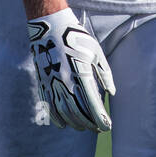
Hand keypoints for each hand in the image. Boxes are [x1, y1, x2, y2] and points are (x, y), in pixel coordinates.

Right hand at [27, 8, 114, 130]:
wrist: (50, 27)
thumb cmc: (77, 39)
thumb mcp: (96, 52)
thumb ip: (105, 74)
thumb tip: (112, 92)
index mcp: (82, 73)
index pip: (93, 104)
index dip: (100, 119)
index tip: (107, 126)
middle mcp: (66, 81)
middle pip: (78, 112)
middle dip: (89, 124)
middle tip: (97, 128)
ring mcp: (53, 83)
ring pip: (63, 112)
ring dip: (74, 123)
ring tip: (83, 128)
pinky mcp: (43, 83)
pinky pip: (48, 106)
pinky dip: (56, 118)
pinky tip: (64, 125)